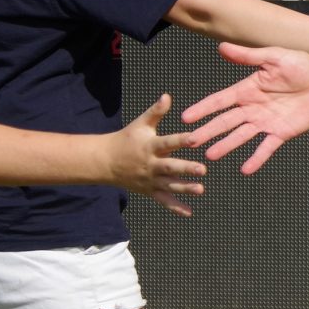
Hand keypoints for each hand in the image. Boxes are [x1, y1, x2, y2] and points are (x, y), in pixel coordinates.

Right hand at [108, 93, 207, 213]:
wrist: (105, 162)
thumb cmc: (127, 139)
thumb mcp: (140, 124)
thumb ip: (156, 112)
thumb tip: (167, 95)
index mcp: (150, 146)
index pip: (167, 142)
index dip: (181, 140)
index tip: (196, 138)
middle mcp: (150, 164)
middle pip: (170, 167)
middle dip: (186, 168)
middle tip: (203, 170)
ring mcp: (150, 179)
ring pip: (169, 185)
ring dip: (185, 188)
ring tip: (201, 189)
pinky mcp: (149, 190)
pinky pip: (163, 200)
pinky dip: (175, 207)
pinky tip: (189, 213)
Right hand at [184, 45, 308, 174]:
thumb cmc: (302, 65)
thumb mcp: (274, 57)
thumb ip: (248, 56)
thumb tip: (222, 47)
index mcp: (247, 90)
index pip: (219, 101)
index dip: (203, 108)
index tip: (185, 117)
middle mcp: (252, 108)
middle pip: (225, 121)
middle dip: (208, 131)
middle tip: (190, 141)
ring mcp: (266, 121)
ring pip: (241, 136)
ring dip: (226, 145)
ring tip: (210, 156)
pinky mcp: (282, 132)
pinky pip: (267, 147)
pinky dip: (257, 158)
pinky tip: (245, 169)